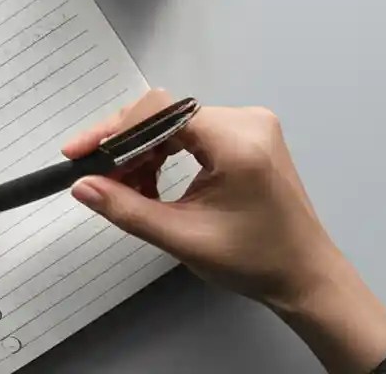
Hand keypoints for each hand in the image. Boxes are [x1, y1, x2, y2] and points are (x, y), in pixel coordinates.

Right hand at [63, 91, 385, 373]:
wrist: (304, 274)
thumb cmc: (254, 261)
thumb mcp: (182, 237)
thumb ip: (127, 209)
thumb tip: (82, 185)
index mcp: (237, 141)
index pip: (160, 111)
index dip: (115, 129)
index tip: (81, 153)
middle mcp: (246, 121)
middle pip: (165, 114)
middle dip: (126, 145)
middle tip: (96, 176)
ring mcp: (250, 125)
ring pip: (176, 122)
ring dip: (144, 151)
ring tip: (126, 188)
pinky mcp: (248, 135)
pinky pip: (193, 131)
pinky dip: (166, 152)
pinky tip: (152, 182)